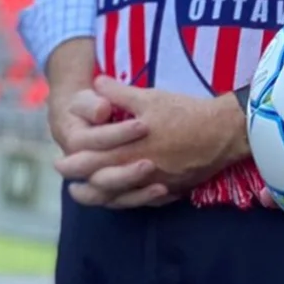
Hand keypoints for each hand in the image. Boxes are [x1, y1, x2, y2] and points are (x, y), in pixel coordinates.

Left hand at [55, 76, 246, 208]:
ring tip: (86, 194)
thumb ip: (120, 93)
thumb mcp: (151, 97)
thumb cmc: (186, 112)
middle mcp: (138, 172)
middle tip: (67, 181)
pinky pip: (142, 201)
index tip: (58, 163)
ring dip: (98, 198)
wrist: (225, 132)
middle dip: (79, 183)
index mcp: (129, 149)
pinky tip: (121, 197)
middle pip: (100, 184)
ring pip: (119, 199)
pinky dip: (127, 201)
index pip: (90, 162)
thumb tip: (97, 82)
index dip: (71, 164)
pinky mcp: (171, 189)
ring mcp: (155, 184)